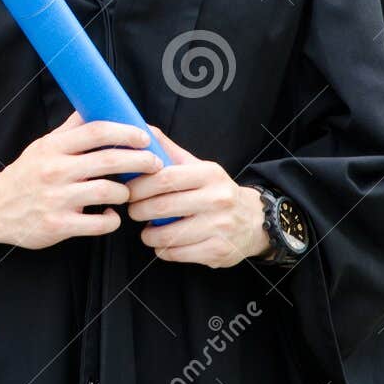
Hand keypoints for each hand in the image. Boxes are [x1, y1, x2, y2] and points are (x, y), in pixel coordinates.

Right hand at [0, 111, 165, 250]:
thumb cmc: (25, 175)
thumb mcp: (42, 146)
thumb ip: (69, 129)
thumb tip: (92, 106)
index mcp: (53, 148)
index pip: (96, 131)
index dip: (126, 132)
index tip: (144, 137)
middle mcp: (55, 170)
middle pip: (110, 160)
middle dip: (140, 160)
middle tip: (155, 164)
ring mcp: (58, 199)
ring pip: (109, 192)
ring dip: (126, 192)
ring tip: (126, 192)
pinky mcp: (60, 225)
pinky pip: (100, 223)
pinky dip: (112, 219)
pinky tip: (111, 215)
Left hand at [125, 127, 269, 267]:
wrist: (254, 221)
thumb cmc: (215, 191)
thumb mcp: (198, 167)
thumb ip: (169, 151)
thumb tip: (143, 129)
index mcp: (209, 174)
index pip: (164, 178)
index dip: (139, 186)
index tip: (128, 190)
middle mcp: (218, 199)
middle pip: (162, 207)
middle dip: (138, 210)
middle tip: (133, 210)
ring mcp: (220, 227)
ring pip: (168, 235)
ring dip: (148, 234)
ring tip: (146, 230)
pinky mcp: (218, 251)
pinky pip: (178, 253)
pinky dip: (163, 250)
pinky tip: (162, 243)